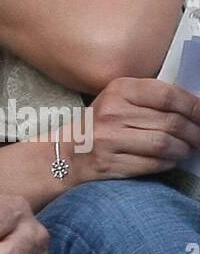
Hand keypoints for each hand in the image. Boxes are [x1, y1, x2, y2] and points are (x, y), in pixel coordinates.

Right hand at [73, 77, 199, 181]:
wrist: (66, 153)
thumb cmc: (99, 125)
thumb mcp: (118, 100)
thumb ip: (150, 100)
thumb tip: (194, 109)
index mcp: (119, 89)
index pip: (167, 95)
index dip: (194, 106)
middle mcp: (113, 112)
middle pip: (170, 122)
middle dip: (194, 132)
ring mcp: (110, 139)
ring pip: (165, 144)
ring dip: (183, 149)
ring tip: (186, 149)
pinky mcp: (111, 163)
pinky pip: (153, 163)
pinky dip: (168, 163)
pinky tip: (170, 160)